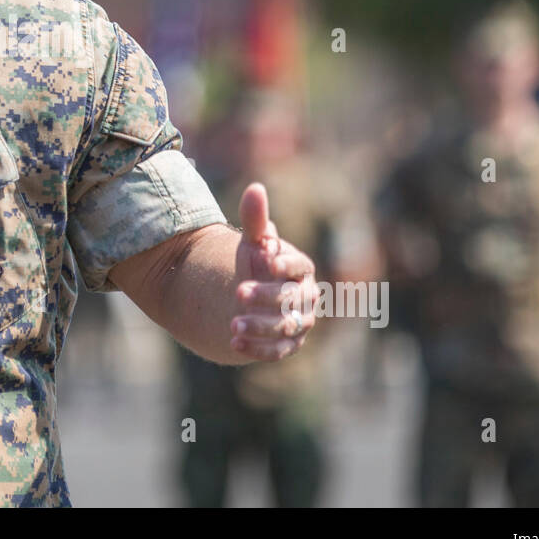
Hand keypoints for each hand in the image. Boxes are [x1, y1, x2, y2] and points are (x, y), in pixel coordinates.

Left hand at [228, 182, 317, 359]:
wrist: (251, 299)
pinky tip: (234, 343)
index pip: (300, 266)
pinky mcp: (288, 344)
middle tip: (238, 292)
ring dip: (260, 327)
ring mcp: (299, 323)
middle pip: (291, 299)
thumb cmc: (255, 264)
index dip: (286, 264)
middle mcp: (306, 297)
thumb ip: (255, 220)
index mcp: (301, 269)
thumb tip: (255, 188)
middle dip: (266, 296)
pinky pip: (278, 350)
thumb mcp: (252, 242)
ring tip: (232, 324)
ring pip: (285, 327)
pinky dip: (258, 349)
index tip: (267, 261)